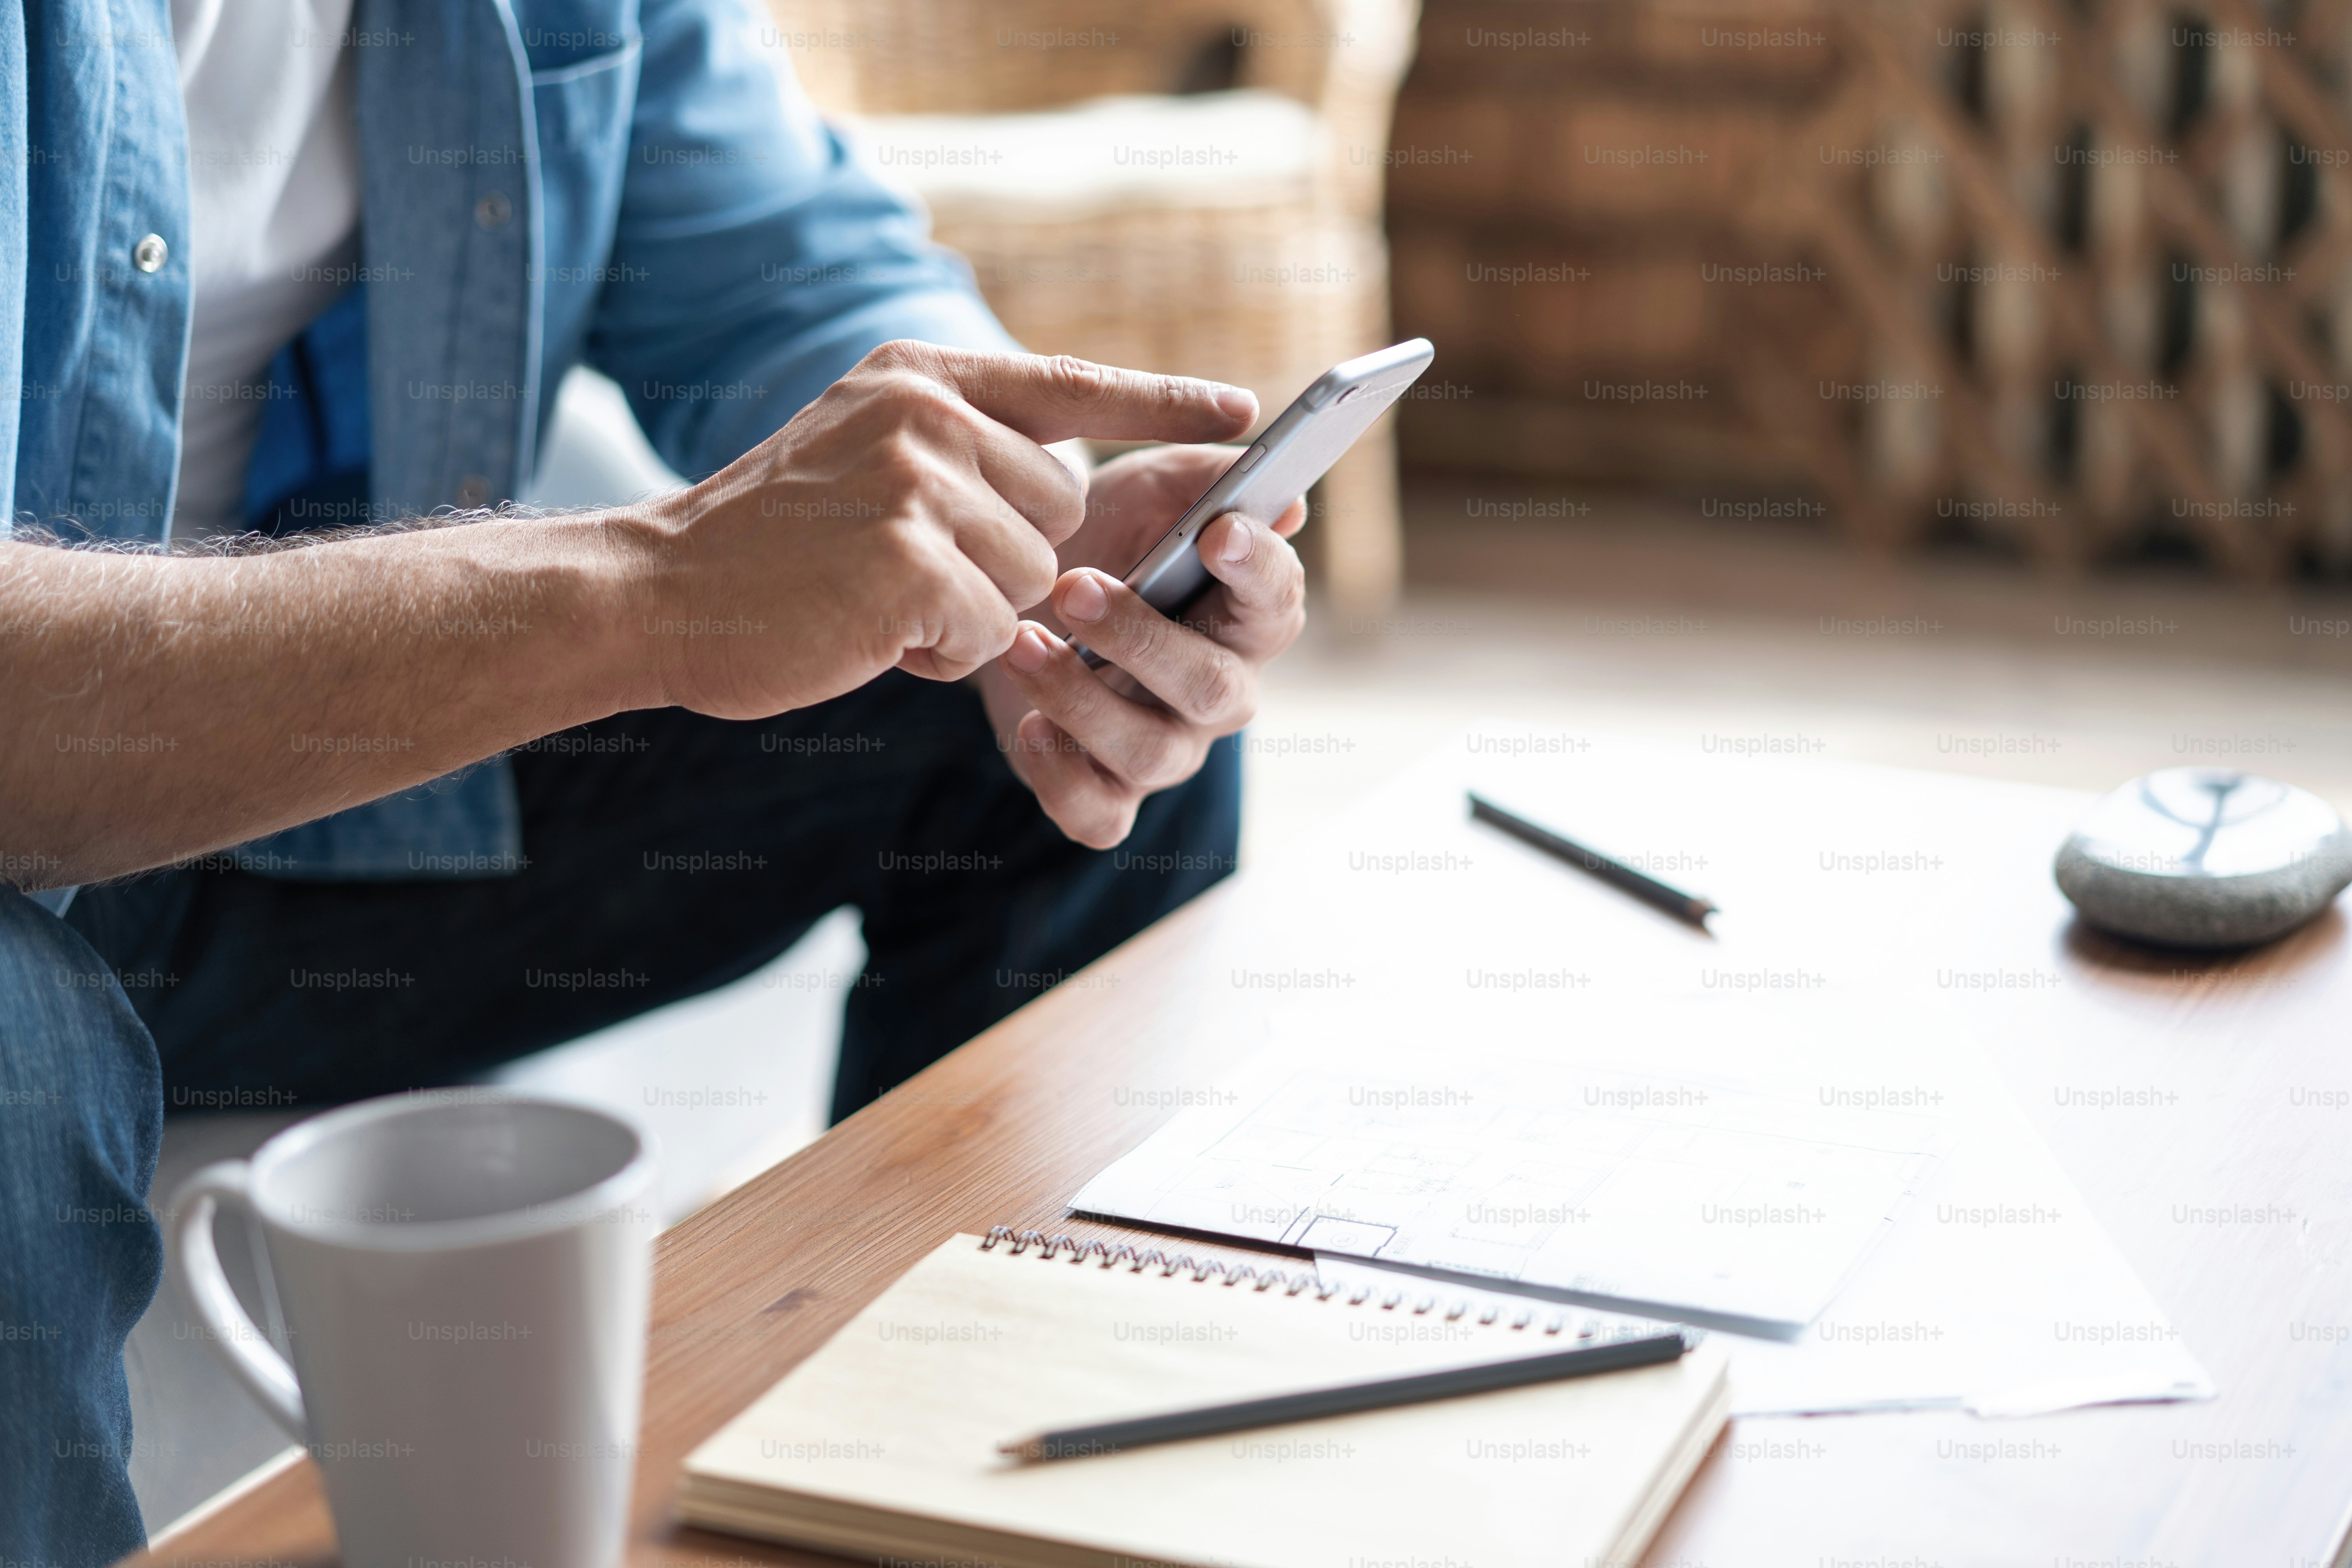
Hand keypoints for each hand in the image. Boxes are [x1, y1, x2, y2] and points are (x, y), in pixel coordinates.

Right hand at [616, 342, 1254, 717]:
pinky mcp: (912, 564)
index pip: (1072, 383)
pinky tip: (871, 632)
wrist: (657, 593)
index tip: (1245, 414)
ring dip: (972, 614)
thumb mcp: (864, 449)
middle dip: (1008, 561)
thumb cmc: (771, 544)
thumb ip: (961, 446)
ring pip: (1032, 578)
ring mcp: (918, 484)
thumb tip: (1071, 486)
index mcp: (920, 376)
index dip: (1165, 402)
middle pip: (1061, 506)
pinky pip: (991, 632)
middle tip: (907, 570)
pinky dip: (941, 653)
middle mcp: (926, 414)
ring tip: (881, 600)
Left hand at [977, 443, 1309, 847]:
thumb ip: (1203, 480)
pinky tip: (1027, 726)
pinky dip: (1062, 778)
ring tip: (1023, 644)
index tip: (1217, 532)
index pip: (1277, 603)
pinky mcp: (1105, 791)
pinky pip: (1101, 815)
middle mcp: (1217, 692)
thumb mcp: (1143, 490)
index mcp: (1243, 618)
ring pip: (1151, 751)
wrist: (1016, 589)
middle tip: (1074, 587)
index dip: (1256, 571)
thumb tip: (1282, 502)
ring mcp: (1165, 748)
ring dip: (1082, 699)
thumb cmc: (1101, 537)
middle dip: (1143, 639)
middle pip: (1212, 688)